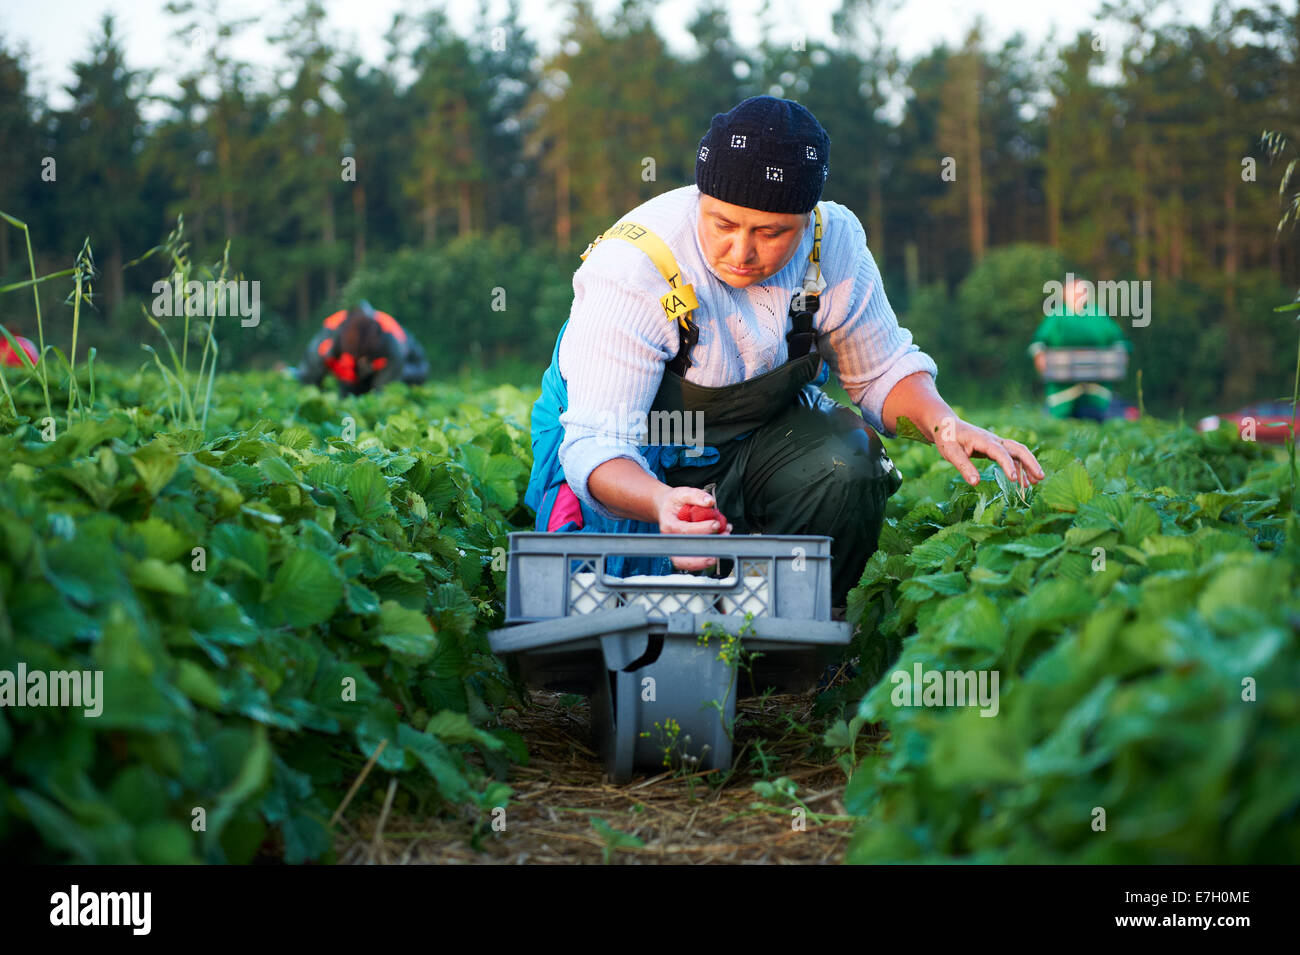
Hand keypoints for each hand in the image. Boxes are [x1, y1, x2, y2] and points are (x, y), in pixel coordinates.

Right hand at [654, 485, 731, 570]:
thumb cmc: (674, 502)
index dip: (702, 529)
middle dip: (706, 549)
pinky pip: (690, 564)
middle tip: (723, 537)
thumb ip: (696, 495)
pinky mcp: (680, 554)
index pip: (685, 530)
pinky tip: (716, 548)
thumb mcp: (683, 493)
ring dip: (705, 559)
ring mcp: (674, 548)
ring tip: (721, 546)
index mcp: (669, 524)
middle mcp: (670, 539)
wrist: (665, 509)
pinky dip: (704, 560)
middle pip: (684, 552)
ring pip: (686, 563)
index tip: (716, 524)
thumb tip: (710, 502)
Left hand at [930, 416, 1045, 491]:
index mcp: (983, 440)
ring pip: (1018, 452)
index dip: (1008, 464)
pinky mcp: (995, 448)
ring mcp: (996, 443)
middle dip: (1030, 462)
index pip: (1000, 452)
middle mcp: (994, 440)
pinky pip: (1012, 457)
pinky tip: (1023, 482)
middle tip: (1040, 478)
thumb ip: (963, 466)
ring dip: (1028, 466)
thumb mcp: (951, 453)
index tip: (1014, 479)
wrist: (946, 425)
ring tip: (1036, 483)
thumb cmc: (947, 438)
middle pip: (1018, 449)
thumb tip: (976, 482)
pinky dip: (1019, 468)